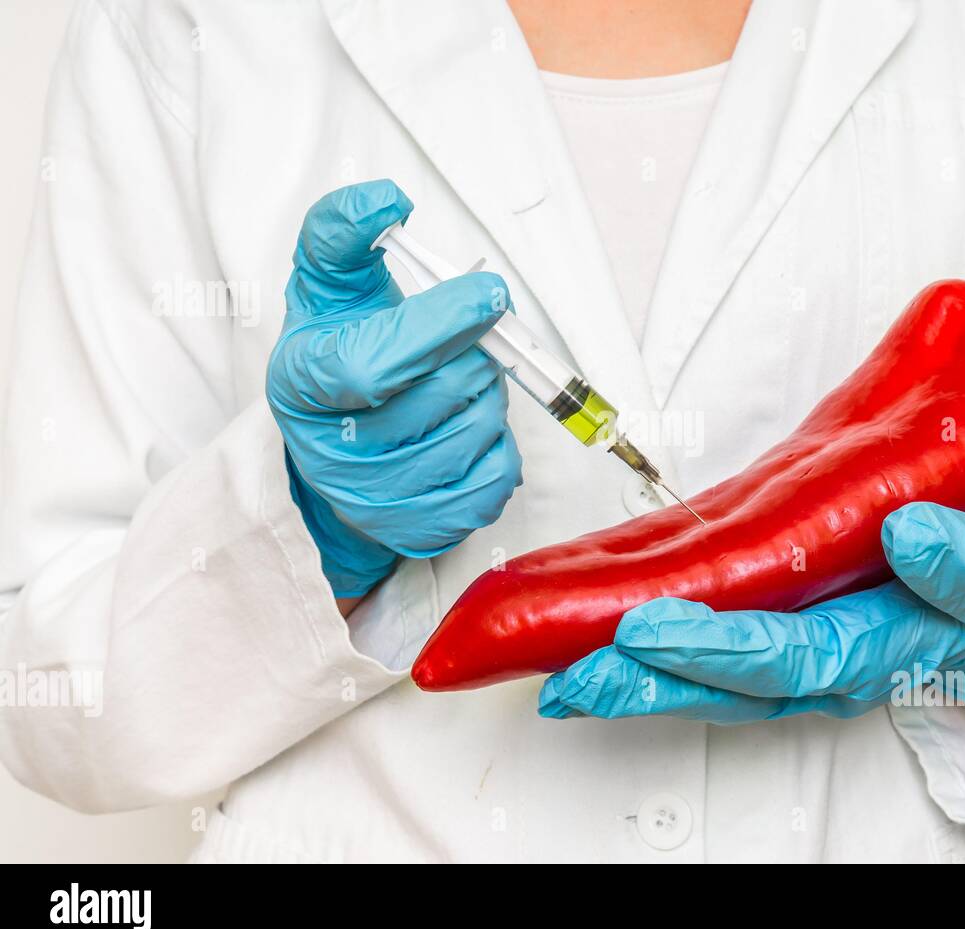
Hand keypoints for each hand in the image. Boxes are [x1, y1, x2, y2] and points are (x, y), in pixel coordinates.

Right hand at [267, 180, 522, 597]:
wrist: (336, 443)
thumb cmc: (340, 355)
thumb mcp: (328, 287)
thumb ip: (343, 232)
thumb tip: (383, 199)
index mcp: (302, 382)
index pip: (376, 364)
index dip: (441, 324)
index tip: (487, 293)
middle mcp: (331, 450)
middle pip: (443, 393)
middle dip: (474, 354)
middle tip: (468, 342)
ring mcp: (377, 499)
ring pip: (477, 432)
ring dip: (487, 398)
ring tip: (458, 386)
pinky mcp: (423, 529)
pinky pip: (497, 480)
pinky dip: (499, 445)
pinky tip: (468, 426)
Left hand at [538, 502, 964, 721]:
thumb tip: (911, 536)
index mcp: (880, 650)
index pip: (793, 657)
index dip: (720, 649)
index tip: (654, 629)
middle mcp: (827, 675)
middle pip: (728, 688)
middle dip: (648, 680)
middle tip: (578, 667)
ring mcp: (792, 673)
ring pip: (705, 689)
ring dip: (632, 683)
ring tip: (563, 673)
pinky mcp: (768, 657)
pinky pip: (701, 672)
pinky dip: (643, 667)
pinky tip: (588, 658)